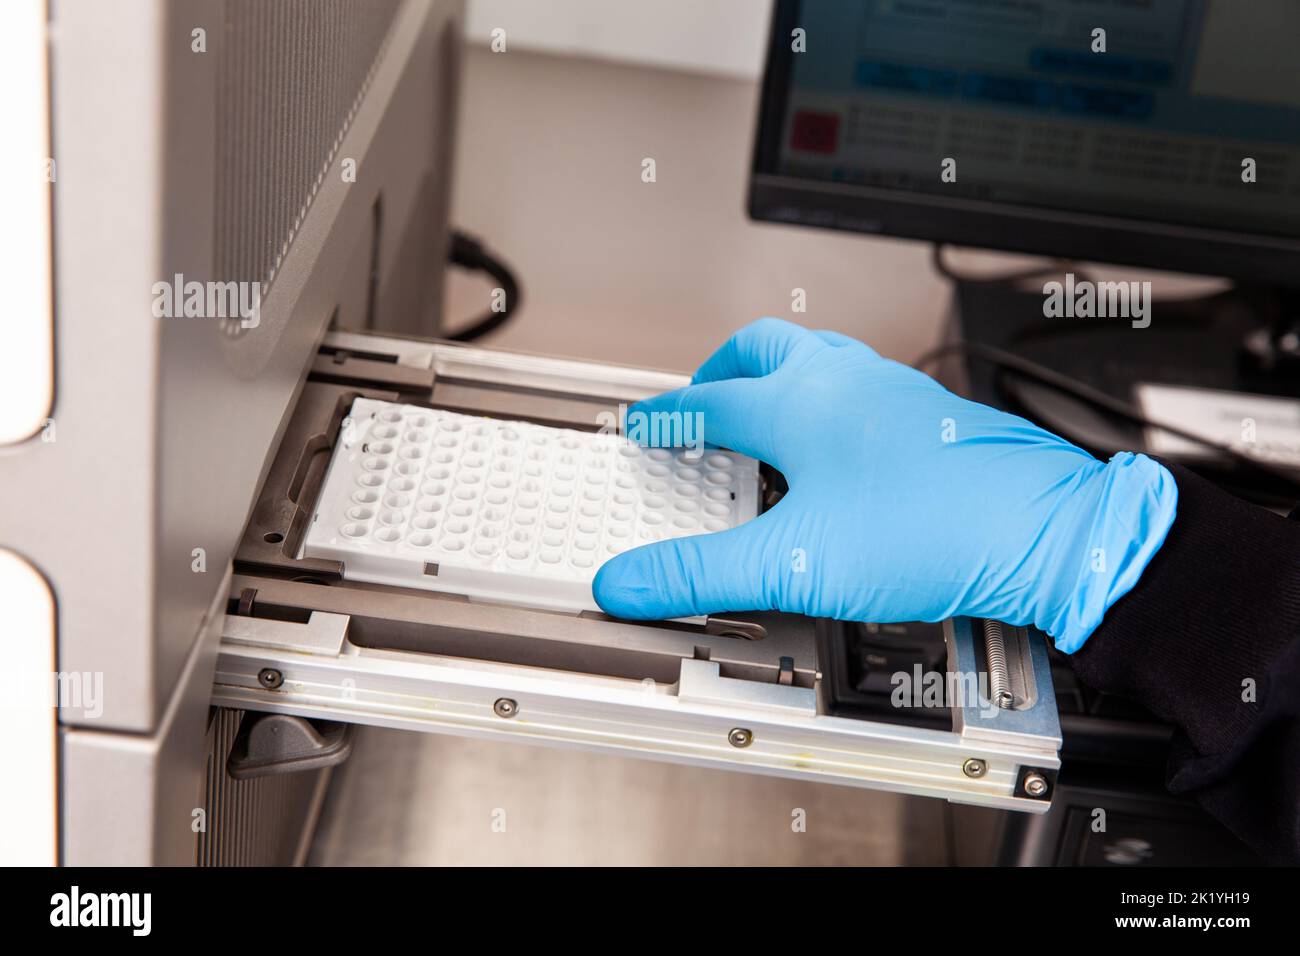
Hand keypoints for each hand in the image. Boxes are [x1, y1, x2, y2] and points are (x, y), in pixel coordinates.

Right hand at [593, 318, 1176, 651]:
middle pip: (763, 348)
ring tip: (766, 413)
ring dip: (780, 374)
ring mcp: (894, 391)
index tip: (647, 425)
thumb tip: (626, 580)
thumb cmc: (934, 530)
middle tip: (701, 397)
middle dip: (720, 370)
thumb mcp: (794, 563)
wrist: (1044, 531)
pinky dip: (830, 397)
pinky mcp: (931, 415)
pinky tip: (841, 447)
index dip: (668, 418)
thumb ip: (701, 574)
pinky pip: (864, 382)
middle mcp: (845, 381)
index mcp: (800, 403)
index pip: (708, 402)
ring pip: (819, 354)